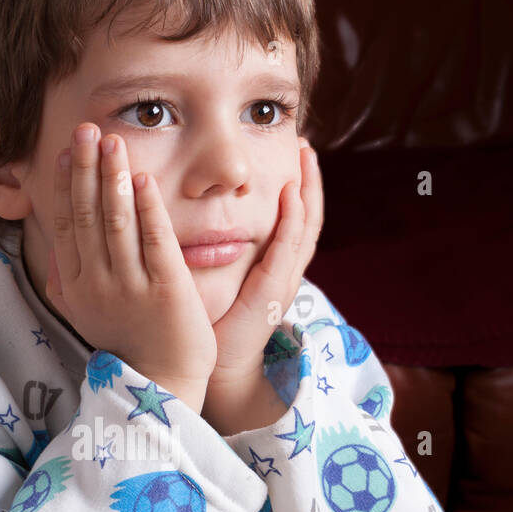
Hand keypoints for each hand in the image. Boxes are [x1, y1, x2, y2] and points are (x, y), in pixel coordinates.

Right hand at [46, 124, 216, 412]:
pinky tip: (143, 180)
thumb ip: (63, 282)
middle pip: (86, 215)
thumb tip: (50, 253)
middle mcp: (96, 284)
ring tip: (113, 142)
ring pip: (116, 222)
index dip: (65, 183)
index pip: (65, 223)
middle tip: (86, 129)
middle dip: (85, 168)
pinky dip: (146, 208)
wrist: (159, 384)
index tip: (67, 149)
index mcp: (74, 285)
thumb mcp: (83, 314)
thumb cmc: (126, 345)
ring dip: (113, 178)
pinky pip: (153, 241)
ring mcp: (130, 287)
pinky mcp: (165, 290)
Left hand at [208, 139, 323, 387]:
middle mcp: (285, 272)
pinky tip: (292, 196)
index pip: (293, 219)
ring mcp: (283, 282)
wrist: (216, 366)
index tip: (293, 154)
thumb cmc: (212, 322)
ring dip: (309, 191)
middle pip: (308, 218)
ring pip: (306, 229)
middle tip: (306, 145)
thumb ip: (220, 248)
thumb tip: (202, 215)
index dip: (297, 187)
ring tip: (308, 158)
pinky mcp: (272, 293)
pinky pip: (287, 251)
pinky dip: (292, 222)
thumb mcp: (221, 276)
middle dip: (310, 181)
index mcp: (274, 268)